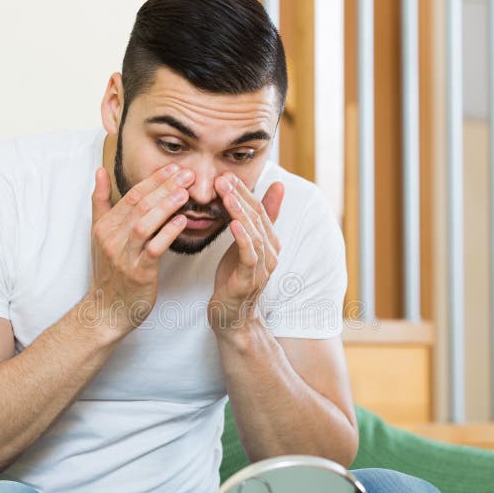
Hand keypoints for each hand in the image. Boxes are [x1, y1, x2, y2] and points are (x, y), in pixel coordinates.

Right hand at [87, 164, 192, 333]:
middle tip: (187, 174)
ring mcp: (124, 256)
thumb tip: (99, 171)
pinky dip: (168, 233)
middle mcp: (112, 238)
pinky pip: (153, 249)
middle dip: (165, 187)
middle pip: (139, 205)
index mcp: (105, 226)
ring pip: (144, 224)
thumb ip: (101, 202)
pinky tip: (182, 221)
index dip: (154, 179)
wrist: (106, 310)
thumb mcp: (99, 235)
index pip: (132, 195)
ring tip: (185, 193)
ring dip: (165, 206)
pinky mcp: (138, 273)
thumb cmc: (110, 272)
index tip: (175, 168)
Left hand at [208, 173, 284, 332]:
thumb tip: (270, 190)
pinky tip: (233, 224)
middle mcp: (271, 253)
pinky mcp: (249, 281)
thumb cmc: (234, 280)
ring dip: (240, 212)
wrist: (231, 319)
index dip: (244, 191)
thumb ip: (252, 222)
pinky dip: (243, 238)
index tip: (226, 174)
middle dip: (240, 196)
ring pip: (255, 233)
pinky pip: (249, 256)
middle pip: (258, 218)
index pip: (259, 210)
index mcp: (269, 243)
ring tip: (226, 194)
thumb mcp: (242, 246)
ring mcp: (262, 268)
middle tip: (223, 177)